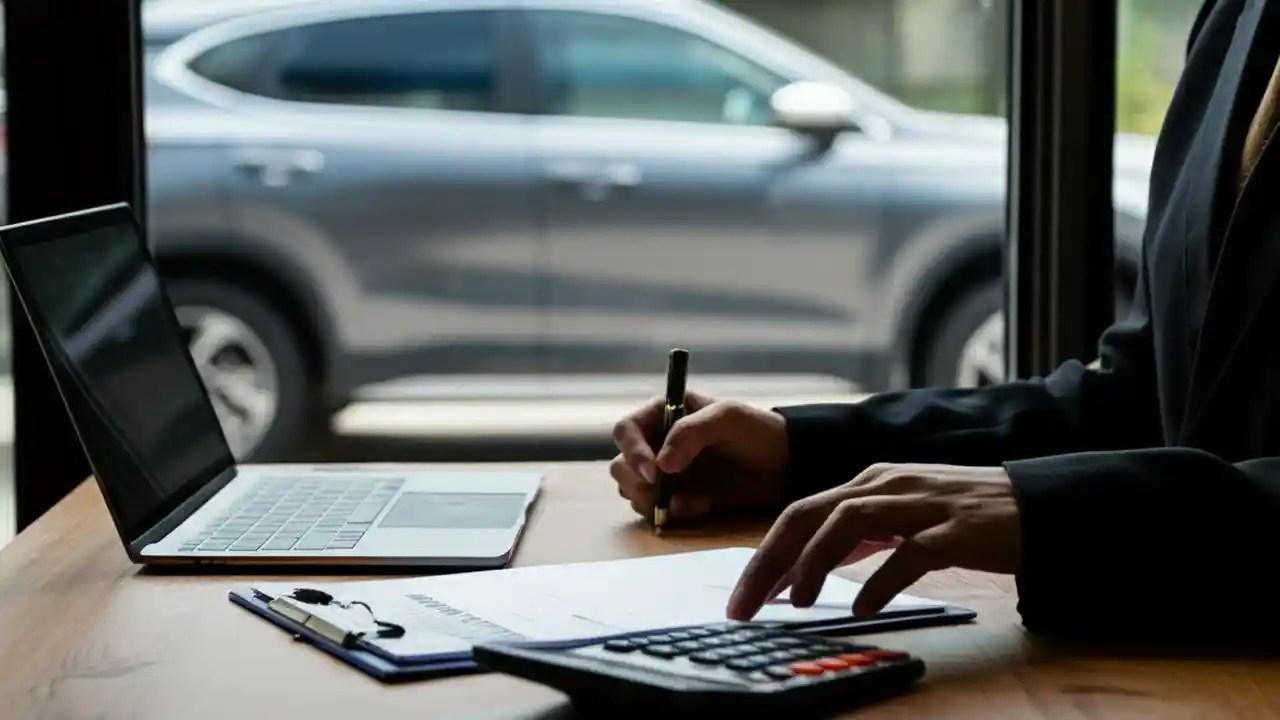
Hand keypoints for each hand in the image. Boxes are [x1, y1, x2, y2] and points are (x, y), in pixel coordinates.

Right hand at [610, 392, 789, 523]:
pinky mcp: (676, 498)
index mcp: (662, 413)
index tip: (655, 472)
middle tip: (668, 494)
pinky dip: (673, 514)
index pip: (626, 431)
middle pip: (621, 466)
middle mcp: (656, 443)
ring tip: (695, 501)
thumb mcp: (728, 418)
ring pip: (634, 492)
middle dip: (640, 484)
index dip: (632, 452)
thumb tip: (662, 464)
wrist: (784, 465)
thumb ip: (691, 432)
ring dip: (657, 502)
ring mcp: (665, 473)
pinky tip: (702, 506)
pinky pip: (656, 511)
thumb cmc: (757, 430)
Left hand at [726, 463, 1019, 619]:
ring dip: (816, 563)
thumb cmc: (961, 514)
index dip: (765, 553)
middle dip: (771, 561)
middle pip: (809, 514)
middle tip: (746, 604)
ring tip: (797, 602)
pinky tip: (864, 607)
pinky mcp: (954, 529)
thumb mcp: (899, 515)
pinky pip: (910, 553)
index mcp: (869, 481)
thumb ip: (856, 535)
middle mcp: (887, 484)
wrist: (1034, 503)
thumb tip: (807, 567)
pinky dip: (882, 580)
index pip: (799, 512)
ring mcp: (920, 503)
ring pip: (849, 522)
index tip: (743, 594)